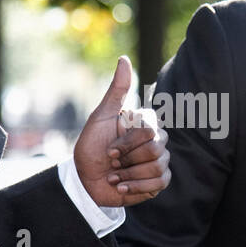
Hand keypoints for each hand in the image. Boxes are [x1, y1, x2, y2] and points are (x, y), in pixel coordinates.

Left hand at [73, 56, 169, 206]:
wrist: (85, 179)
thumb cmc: (91, 146)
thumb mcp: (100, 116)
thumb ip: (116, 90)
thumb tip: (124, 59)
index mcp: (144, 123)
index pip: (149, 129)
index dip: (128, 143)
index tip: (109, 151)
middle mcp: (155, 140)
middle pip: (155, 149)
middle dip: (128, 160)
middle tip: (112, 162)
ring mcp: (159, 160)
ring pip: (157, 167)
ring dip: (129, 175)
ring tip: (114, 176)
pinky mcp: (159, 180)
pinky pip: (160, 183)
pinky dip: (136, 187)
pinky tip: (121, 187)